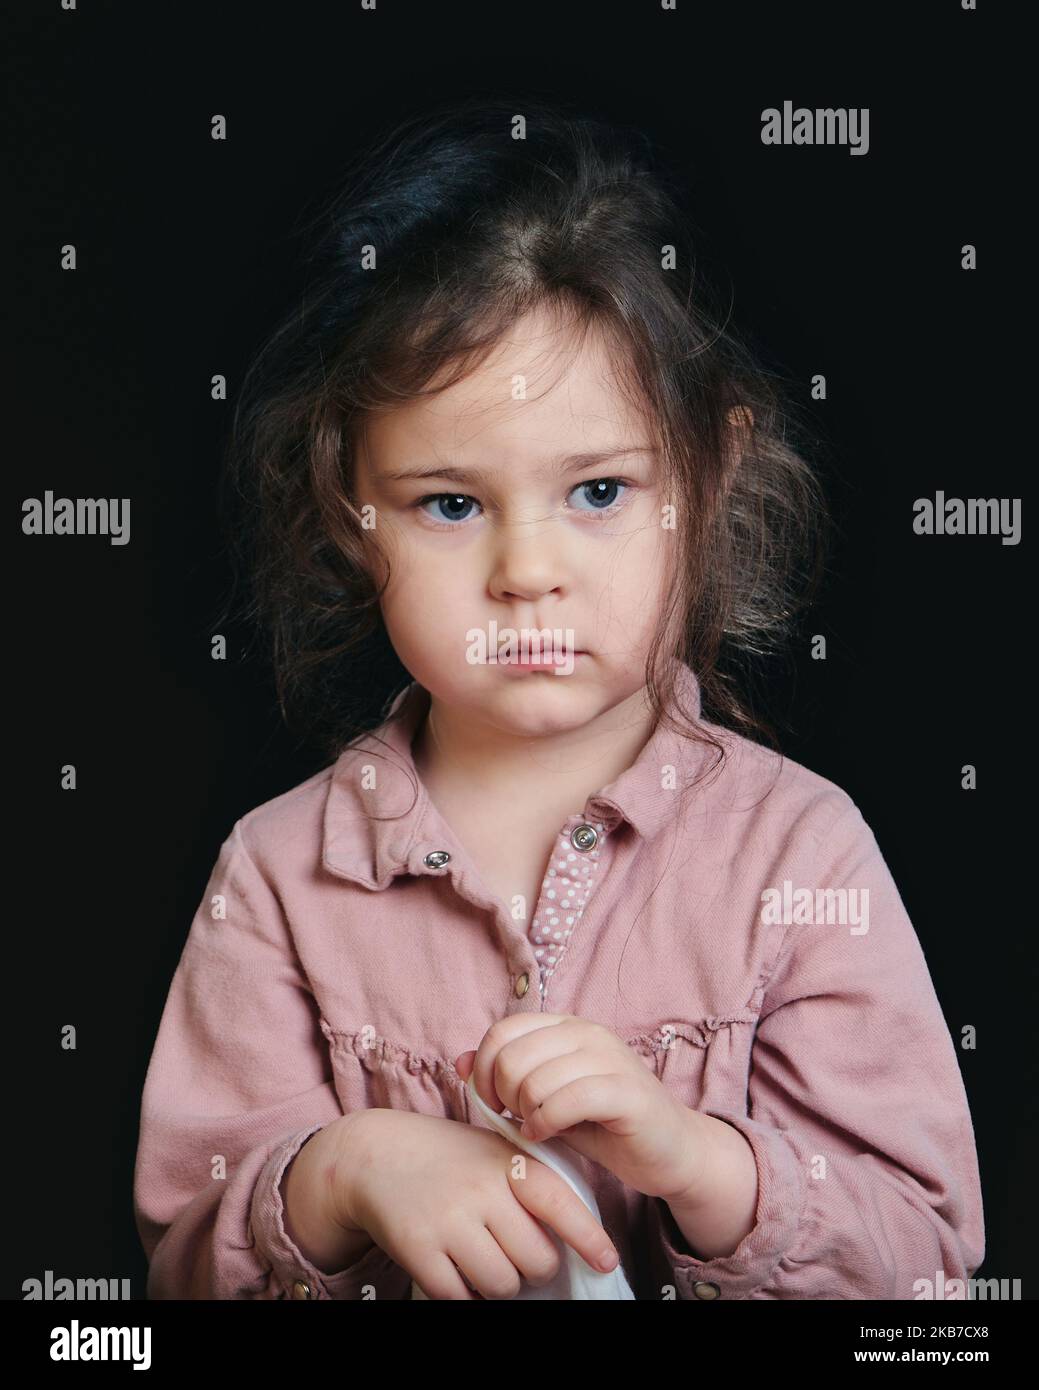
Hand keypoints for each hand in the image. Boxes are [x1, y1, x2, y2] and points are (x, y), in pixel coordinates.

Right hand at [337, 1108, 621, 1299]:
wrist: (375, 1154)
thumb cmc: (448, 1157)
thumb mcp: (494, 1150)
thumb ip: (531, 1181)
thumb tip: (576, 1234)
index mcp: (506, 1163)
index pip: (560, 1202)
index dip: (589, 1237)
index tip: (607, 1261)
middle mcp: (481, 1191)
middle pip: (537, 1260)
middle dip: (534, 1267)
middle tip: (518, 1254)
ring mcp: (449, 1221)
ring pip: (502, 1285)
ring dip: (500, 1284)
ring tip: (485, 1259)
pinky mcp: (418, 1249)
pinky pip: (460, 1298)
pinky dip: (465, 1295)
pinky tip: (458, 1270)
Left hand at [456, 1014, 709, 1205]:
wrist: (671, 1152)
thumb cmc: (605, 1126)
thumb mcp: (545, 1100)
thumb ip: (506, 1080)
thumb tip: (459, 1061)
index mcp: (566, 1027)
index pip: (503, 1030)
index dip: (485, 1070)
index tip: (493, 1103)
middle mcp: (588, 1033)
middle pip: (512, 1056)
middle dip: (503, 1096)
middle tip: (517, 1119)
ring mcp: (610, 1058)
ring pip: (536, 1079)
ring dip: (525, 1113)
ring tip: (536, 1128)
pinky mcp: (627, 1091)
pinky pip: (567, 1100)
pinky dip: (546, 1122)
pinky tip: (546, 1135)